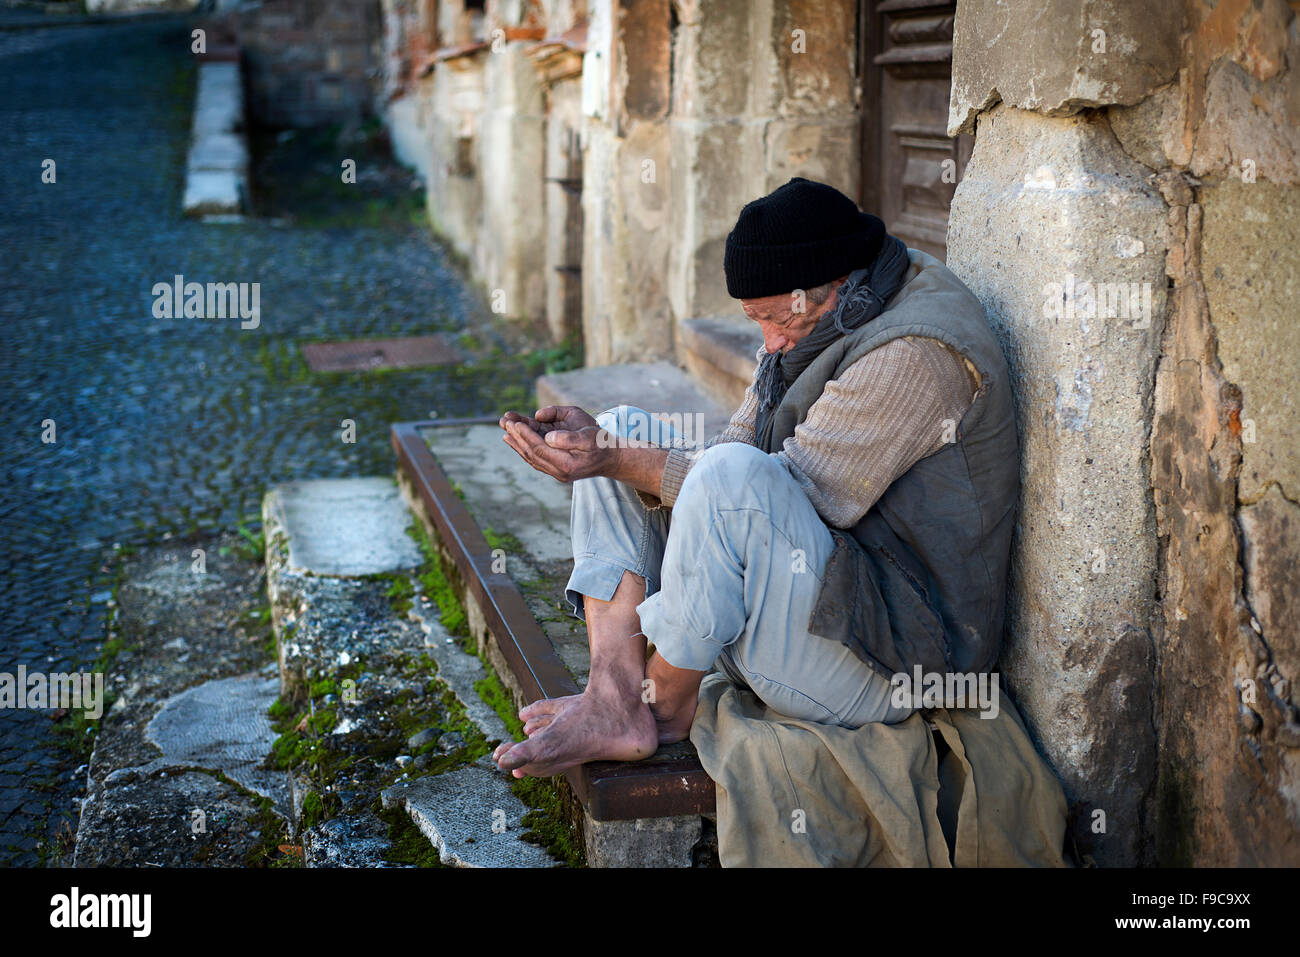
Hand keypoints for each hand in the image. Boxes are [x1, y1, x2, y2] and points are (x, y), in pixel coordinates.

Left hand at [499, 406, 615, 482]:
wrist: (612, 458)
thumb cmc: (602, 443)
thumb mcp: (590, 436)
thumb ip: (569, 437)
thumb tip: (548, 436)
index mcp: (566, 464)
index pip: (539, 449)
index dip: (526, 435)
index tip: (515, 422)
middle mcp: (559, 472)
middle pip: (532, 454)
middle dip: (517, 436)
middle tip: (504, 421)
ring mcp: (557, 472)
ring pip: (532, 457)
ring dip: (517, 443)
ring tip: (505, 430)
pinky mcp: (557, 469)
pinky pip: (536, 459)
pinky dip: (524, 449)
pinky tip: (516, 440)